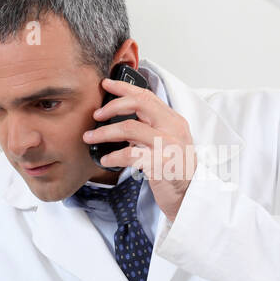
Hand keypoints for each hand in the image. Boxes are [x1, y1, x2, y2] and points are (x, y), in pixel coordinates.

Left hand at [82, 77, 196, 221]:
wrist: (189, 196)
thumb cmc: (174, 170)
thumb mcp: (168, 142)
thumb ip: (150, 128)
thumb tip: (119, 117)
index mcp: (174, 120)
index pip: (147, 96)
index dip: (124, 87)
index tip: (106, 84)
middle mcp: (173, 129)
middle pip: (139, 104)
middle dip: (112, 106)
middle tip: (96, 114)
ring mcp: (168, 145)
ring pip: (129, 128)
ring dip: (104, 132)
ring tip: (90, 137)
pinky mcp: (160, 163)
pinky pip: (129, 154)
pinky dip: (112, 156)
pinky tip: (105, 159)